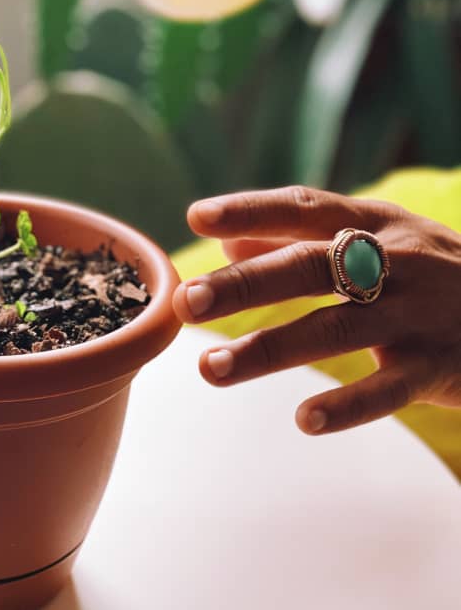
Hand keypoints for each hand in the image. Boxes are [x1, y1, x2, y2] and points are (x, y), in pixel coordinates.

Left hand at [173, 186, 460, 434]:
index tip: (197, 217)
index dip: (251, 209)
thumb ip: (303, 238)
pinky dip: (348, 405)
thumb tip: (226, 243)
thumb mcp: (378, 238)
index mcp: (373, 223)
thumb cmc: (430, 271)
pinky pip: (389, 388)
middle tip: (189, 302)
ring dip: (270, 348)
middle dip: (246, 284)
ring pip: (337, 328)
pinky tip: (305, 420)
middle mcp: (393, 259)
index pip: (304, 206)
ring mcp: (417, 312)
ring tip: (212, 369)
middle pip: (310, 266)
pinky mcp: (438, 365)